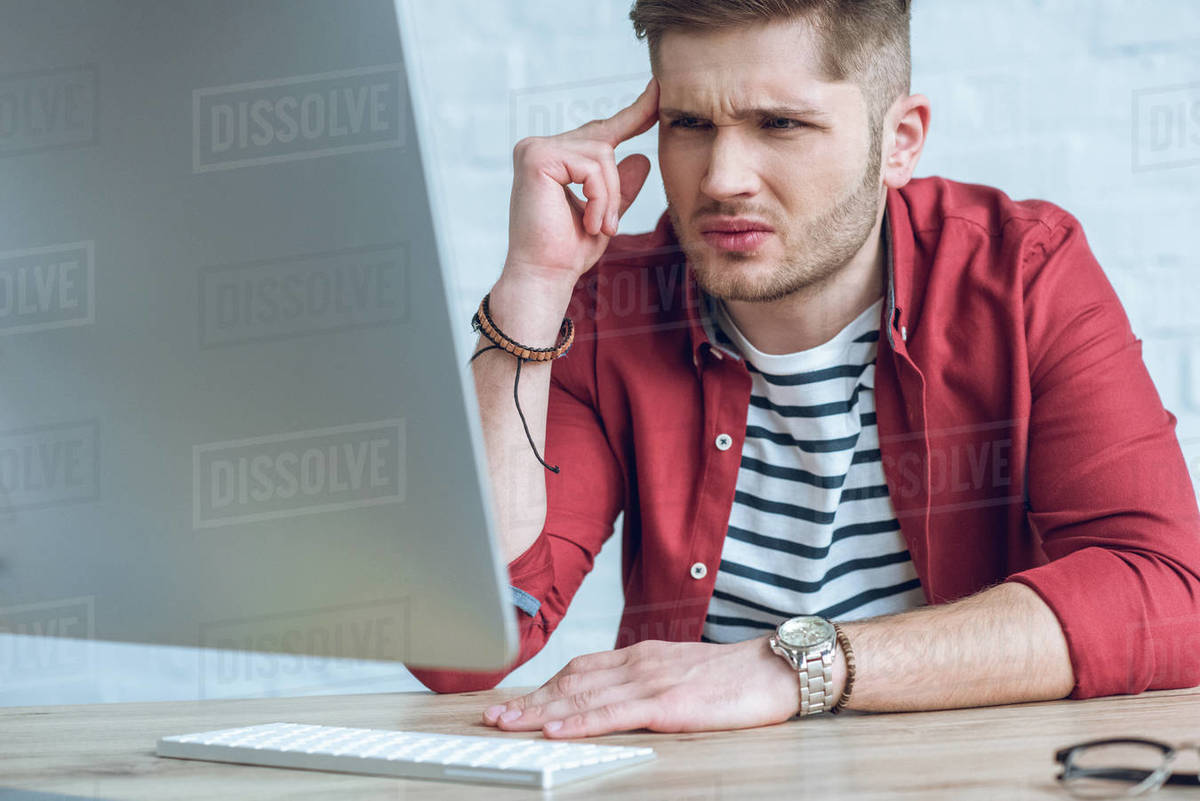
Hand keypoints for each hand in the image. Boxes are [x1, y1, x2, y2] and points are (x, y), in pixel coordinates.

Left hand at [480, 636, 820, 738]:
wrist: (776, 669)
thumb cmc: (734, 677)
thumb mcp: (680, 672)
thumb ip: (645, 682)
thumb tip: (614, 699)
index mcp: (640, 655)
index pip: (578, 669)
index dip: (543, 686)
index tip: (515, 701)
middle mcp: (638, 663)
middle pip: (570, 681)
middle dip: (528, 700)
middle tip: (493, 716)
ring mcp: (650, 682)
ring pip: (582, 697)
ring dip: (540, 712)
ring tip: (508, 725)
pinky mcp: (667, 704)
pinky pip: (613, 715)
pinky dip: (580, 723)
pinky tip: (557, 731)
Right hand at [504, 76, 659, 285]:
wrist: (544, 276)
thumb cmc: (567, 251)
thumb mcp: (604, 214)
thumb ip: (619, 187)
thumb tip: (641, 157)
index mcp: (552, 157)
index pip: (600, 131)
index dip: (634, 113)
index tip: (658, 90)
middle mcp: (539, 147)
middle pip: (604, 143)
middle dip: (614, 187)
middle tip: (607, 225)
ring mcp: (535, 148)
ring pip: (602, 155)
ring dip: (609, 198)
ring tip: (597, 226)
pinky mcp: (537, 158)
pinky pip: (592, 167)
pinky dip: (599, 198)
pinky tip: (588, 222)